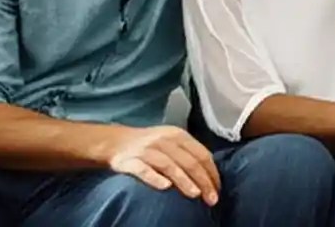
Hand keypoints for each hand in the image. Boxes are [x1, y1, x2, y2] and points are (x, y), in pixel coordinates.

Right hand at [103, 126, 219, 205]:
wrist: (116, 141)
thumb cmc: (151, 145)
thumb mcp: (172, 142)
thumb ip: (189, 153)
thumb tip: (211, 174)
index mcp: (178, 135)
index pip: (201, 154)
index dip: (212, 172)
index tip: (218, 189)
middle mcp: (164, 141)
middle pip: (189, 161)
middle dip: (204, 181)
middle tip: (212, 199)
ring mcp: (147, 150)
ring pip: (170, 166)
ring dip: (184, 181)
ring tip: (196, 195)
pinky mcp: (130, 161)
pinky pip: (143, 170)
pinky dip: (155, 178)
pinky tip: (165, 187)